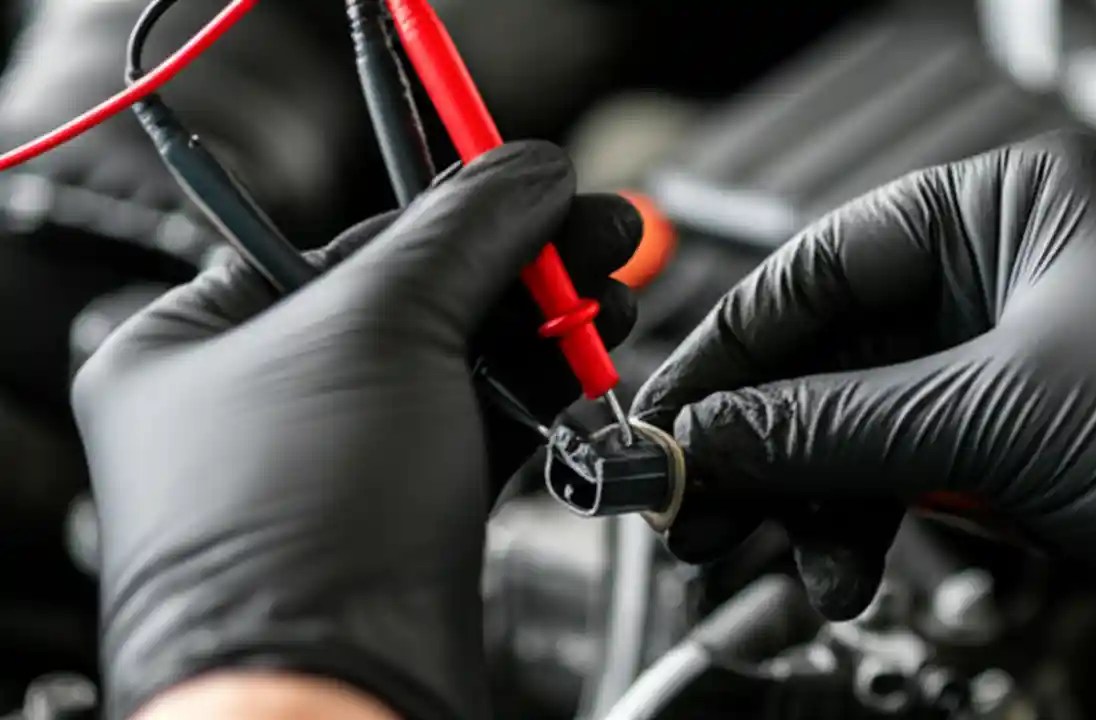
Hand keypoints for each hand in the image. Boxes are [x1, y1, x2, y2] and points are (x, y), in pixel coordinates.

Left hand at [73, 142, 637, 719]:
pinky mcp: (397, 516)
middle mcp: (256, 404)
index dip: (456, 209)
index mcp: (196, 342)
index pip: (347, 239)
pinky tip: (585, 362)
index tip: (539, 187)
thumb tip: (524, 172)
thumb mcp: (380, 329)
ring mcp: (331, 465)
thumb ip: (462, 232)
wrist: (342, 697)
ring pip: (451, 364)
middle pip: (410, 298)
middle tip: (597, 237)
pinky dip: (532, 393)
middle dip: (516, 268)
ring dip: (538, 328)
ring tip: (609, 298)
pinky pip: (470, 428)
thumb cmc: (304, 534)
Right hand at [632, 131, 1095, 653]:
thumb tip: (706, 432)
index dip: (729, 350)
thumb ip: (830, 423)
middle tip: (697, 507)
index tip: (667, 419)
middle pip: (828, 353)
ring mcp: (1009, 357)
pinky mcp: (1021, 433)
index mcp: (1005, 206)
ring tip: (779, 563)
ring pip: (857, 422)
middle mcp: (1001, 270)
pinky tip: (842, 569)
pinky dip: (863, 522)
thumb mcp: (1001, 414)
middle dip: (759, 442)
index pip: (817, 266)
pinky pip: (904, 468)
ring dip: (808, 498)